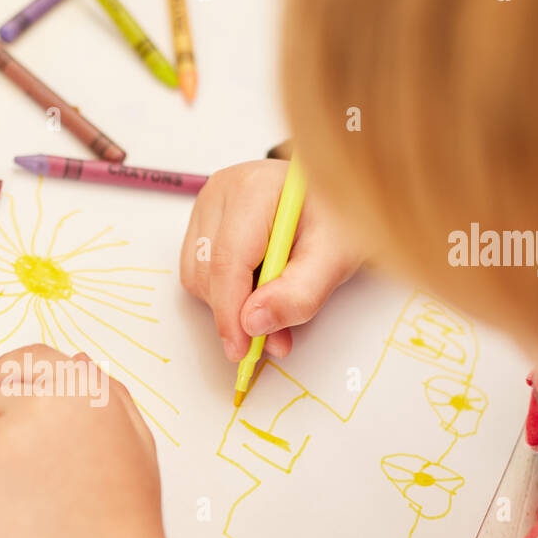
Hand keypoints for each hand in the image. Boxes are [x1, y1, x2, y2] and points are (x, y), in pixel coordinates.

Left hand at [0, 345, 187, 537]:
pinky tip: (9, 518)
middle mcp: (35, 408)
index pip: (31, 359)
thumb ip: (104, 394)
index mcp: (80, 391)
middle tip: (41, 478)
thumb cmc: (125, 516)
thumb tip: (72, 361)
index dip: (11, 370)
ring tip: (30, 503)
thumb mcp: (134, 440)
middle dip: (9, 434)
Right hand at [180, 159, 363, 361]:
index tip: (241, 349)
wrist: (337, 196)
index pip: (227, 262)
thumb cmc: (340, 216)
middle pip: (208, 273)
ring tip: (274, 299)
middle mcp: (221, 191)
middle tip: (275, 332)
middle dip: (236, 312)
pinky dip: (226, 292)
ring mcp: (208, 205)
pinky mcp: (204, 222)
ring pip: (198, 277)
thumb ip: (300, 294)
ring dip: (230, 303)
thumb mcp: (337, 259)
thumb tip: (252, 323)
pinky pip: (199, 272)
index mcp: (254, 189)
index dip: (231, 313)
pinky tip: (258, 283)